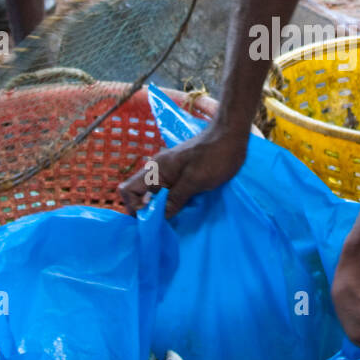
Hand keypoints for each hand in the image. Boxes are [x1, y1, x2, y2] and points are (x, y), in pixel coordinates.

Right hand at [119, 122, 247, 217]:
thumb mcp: (195, 180)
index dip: (134, 207)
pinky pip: (168, 191)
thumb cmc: (215, 156)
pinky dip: (171, 202)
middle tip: (164, 225)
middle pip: (140, 194)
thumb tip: (158, 217)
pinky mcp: (180, 173)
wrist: (231, 134)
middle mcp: (158, 169)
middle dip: (148, 211)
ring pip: (155, 194)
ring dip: (161, 208)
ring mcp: (169, 170)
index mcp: (156, 169)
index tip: (151, 220)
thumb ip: (175, 199)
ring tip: (175, 220)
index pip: (128, 190)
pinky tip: (184, 210)